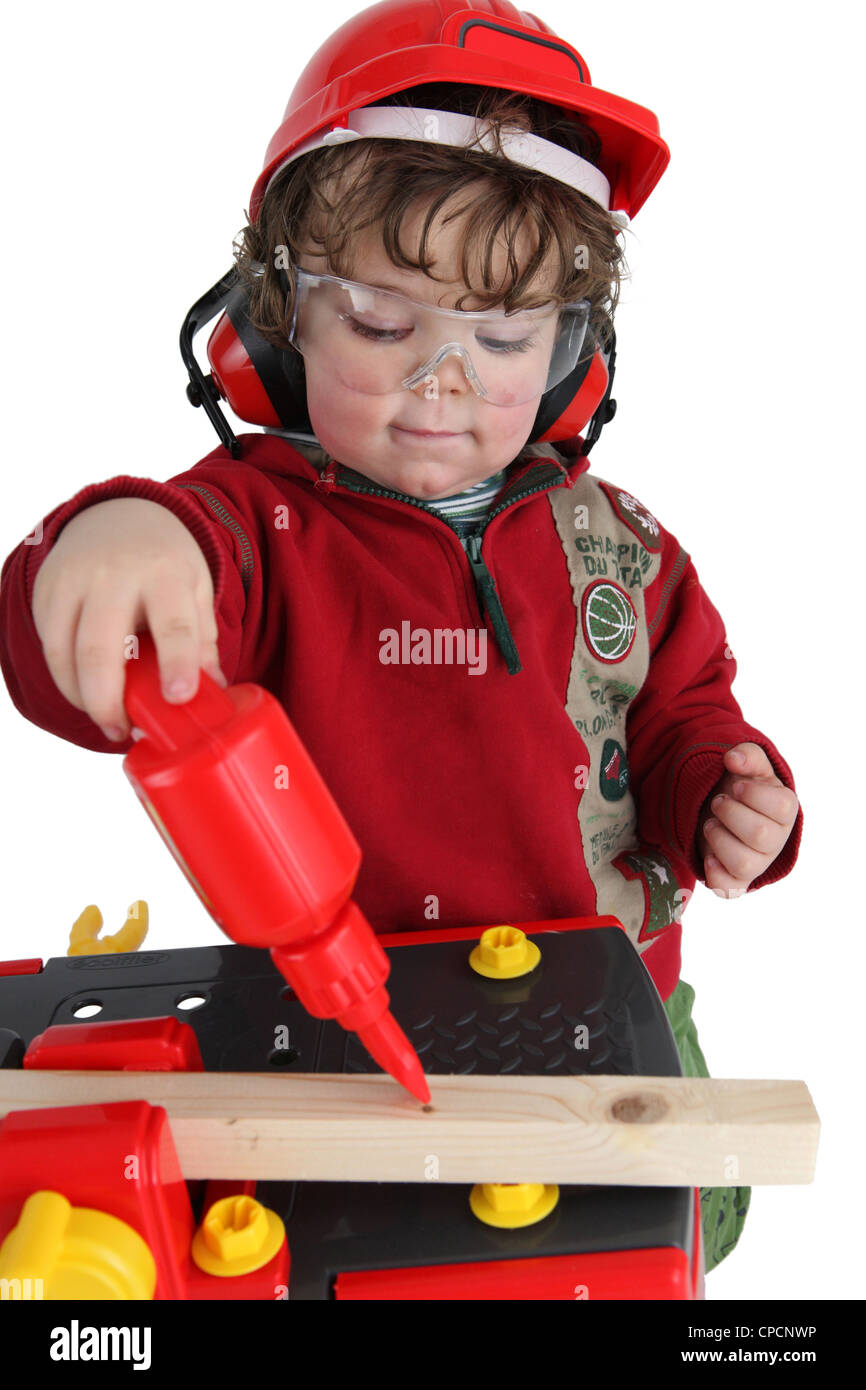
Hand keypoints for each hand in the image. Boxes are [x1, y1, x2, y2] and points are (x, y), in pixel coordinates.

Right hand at [31, 497, 226, 743]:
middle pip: (100, 648)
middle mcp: (114, 574)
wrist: (122, 514)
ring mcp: (74, 581)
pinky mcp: (47, 590)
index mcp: (165, 572)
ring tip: (108, 721)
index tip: (179, 698)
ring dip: (82, 698)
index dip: (177, 663)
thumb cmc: (165, 562)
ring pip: (64, 652)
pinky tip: (86, 693)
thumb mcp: (196, 589)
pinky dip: (66, 679)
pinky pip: (49, 645)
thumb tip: (212, 693)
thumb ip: (202, 640)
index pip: (173, 623)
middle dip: (108, 700)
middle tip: (124, 731)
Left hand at [695, 742, 799, 897]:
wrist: (723, 812)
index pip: (781, 806)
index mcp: (784, 810)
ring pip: (743, 863)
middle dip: (730, 813)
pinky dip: (714, 872)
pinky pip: (728, 888)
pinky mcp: (736, 881)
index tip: (735, 786)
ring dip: (718, 839)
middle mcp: (776, 840)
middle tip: (718, 803)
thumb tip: (733, 758)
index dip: (752, 794)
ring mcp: (758, 863)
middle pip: (760, 834)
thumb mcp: (748, 766)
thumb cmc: (740, 789)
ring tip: (710, 824)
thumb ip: (746, 755)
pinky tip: (707, 854)